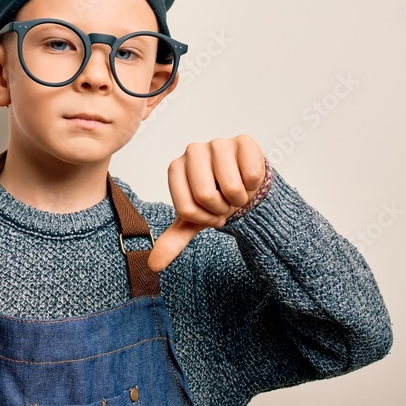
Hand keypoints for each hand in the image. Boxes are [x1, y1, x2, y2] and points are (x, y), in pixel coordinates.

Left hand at [149, 135, 266, 271]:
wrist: (246, 187)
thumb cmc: (217, 200)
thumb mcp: (194, 220)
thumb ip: (174, 240)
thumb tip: (153, 264)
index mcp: (175, 168)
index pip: (186, 208)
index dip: (204, 218)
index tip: (209, 213)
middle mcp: (192, 151)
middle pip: (206, 195)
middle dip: (221, 209)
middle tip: (224, 203)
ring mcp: (217, 143)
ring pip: (231, 187)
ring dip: (239, 199)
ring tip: (237, 191)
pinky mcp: (243, 140)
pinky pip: (251, 175)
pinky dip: (253, 185)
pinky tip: (248, 179)